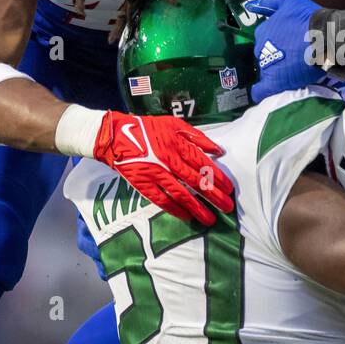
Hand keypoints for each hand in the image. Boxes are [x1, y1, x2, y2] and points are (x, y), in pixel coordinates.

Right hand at [93, 111, 232, 225]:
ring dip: (197, 208)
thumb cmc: (147, 129)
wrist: (115, 136)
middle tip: (227, 208)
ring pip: (181, 194)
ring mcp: (155, 174)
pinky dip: (175, 210)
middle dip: (213, 196)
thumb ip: (197, 137)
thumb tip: (218, 150)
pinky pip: (162, 200)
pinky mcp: (143, 184)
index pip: (203, 164)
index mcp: (177, 144)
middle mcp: (168, 160)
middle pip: (196, 181)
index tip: (229, 189)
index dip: (218, 177)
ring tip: (210, 219)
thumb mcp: (174, 124)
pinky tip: (187, 217)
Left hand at [244, 0, 323, 100]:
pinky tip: (266, 92)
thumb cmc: (308, 18)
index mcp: (263, 31)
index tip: (285, 44)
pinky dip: (261, 92)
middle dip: (273, 57)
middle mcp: (261, 48)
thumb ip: (270, 3)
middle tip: (290, 58)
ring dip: (273, 72)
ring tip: (289, 73)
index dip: (274, 42)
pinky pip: (261, 91)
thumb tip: (251, 4)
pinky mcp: (274, 82)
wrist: (323, 37)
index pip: (263, 39)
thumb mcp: (289, 1)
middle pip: (263, 55)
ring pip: (265, 71)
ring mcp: (266, 66)